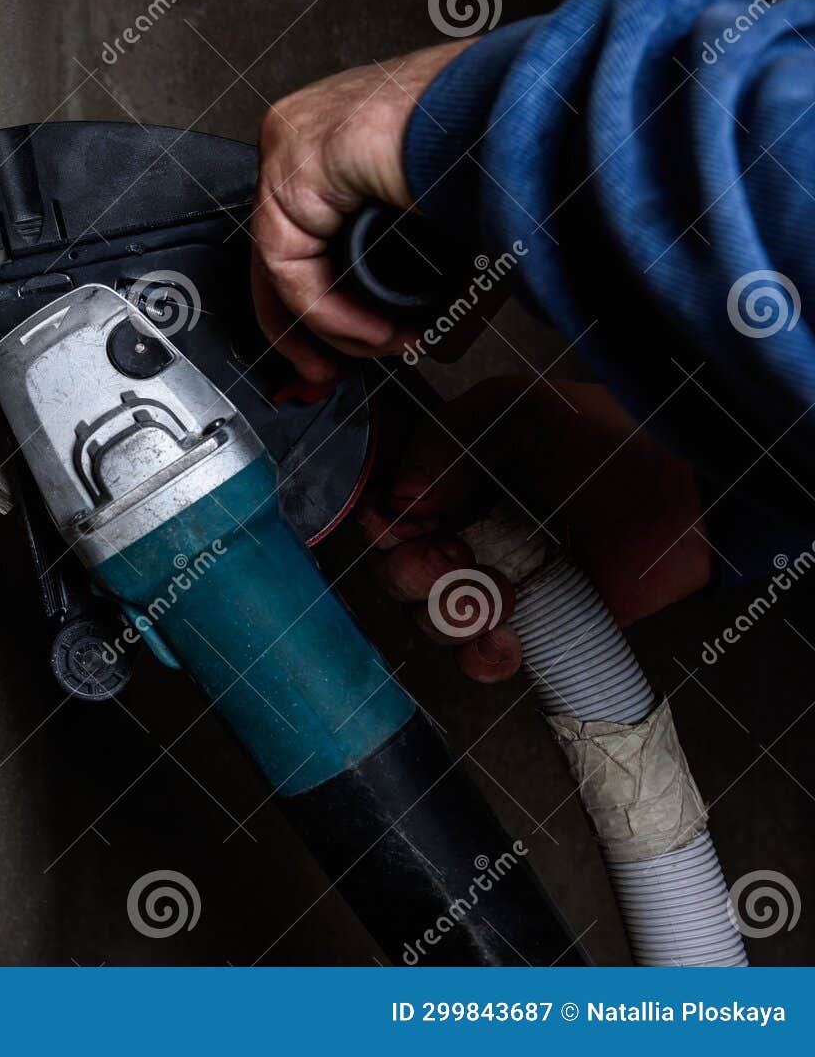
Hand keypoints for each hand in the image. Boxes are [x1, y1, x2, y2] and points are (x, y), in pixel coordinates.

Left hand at [252, 40, 474, 381]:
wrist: (519, 112)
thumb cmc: (504, 147)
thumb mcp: (457, 239)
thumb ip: (435, 290)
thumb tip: (432, 345)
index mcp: (343, 145)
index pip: (301, 244)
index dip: (315, 313)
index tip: (330, 361)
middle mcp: (309, 139)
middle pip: (279, 259)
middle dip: (303, 333)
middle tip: (325, 377)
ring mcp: (294, 145)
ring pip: (282, 268)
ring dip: (332, 328)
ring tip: (385, 347)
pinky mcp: (293, 161)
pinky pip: (288, 262)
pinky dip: (327, 310)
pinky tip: (372, 331)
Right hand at [355, 378, 711, 682]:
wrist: (688, 501)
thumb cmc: (612, 442)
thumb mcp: (522, 409)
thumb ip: (447, 437)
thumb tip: (398, 494)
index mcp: (447, 479)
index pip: (380, 515)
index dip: (391, 530)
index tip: (429, 527)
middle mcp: (459, 532)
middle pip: (390, 573)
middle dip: (417, 576)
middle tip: (463, 563)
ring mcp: (489, 583)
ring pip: (424, 620)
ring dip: (452, 618)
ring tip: (504, 599)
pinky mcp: (526, 626)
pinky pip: (473, 659)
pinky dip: (479, 658)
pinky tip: (507, 643)